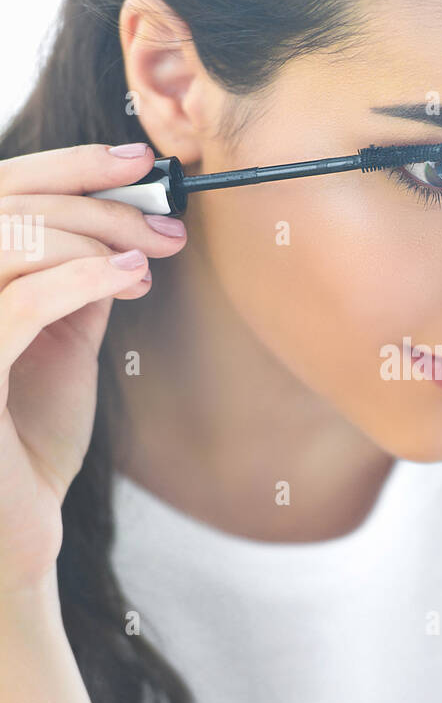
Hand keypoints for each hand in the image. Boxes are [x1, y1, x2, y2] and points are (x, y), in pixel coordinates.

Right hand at [0, 142, 186, 593]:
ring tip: (152, 256)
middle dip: (92, 198)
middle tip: (164, 218)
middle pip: (1, 202)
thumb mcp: (58, 350)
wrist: (12, 540)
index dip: (64, 165)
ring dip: (93, 234)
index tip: (135, 162)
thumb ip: (71, 287)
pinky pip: (15, 306)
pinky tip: (130, 281)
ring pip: (7, 238)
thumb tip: (116, 225)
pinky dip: (79, 278)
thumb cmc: (27, 448)